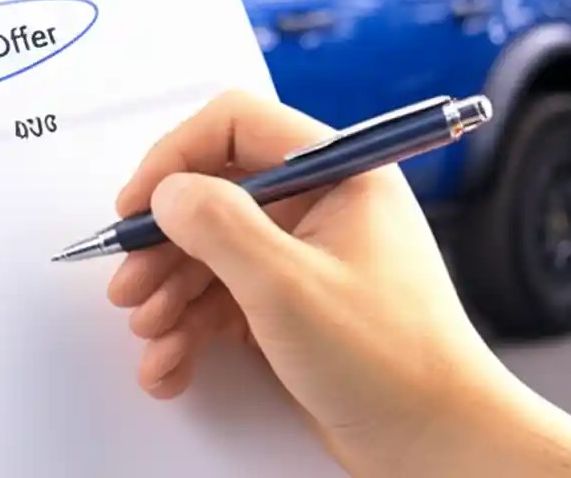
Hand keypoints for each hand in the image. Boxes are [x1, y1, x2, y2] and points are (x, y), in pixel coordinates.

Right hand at [108, 91, 570, 476]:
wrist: (440, 448)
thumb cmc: (393, 365)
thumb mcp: (288, 286)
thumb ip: (218, 226)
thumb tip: (167, 193)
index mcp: (339, 173)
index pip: (236, 126)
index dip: (175, 157)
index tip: (137, 204)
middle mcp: (320, 205)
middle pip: (212, 196)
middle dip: (162, 245)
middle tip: (130, 284)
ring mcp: (304, 257)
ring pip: (209, 253)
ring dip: (168, 294)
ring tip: (150, 335)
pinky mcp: (292, 306)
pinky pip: (223, 299)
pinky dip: (189, 330)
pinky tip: (171, 364)